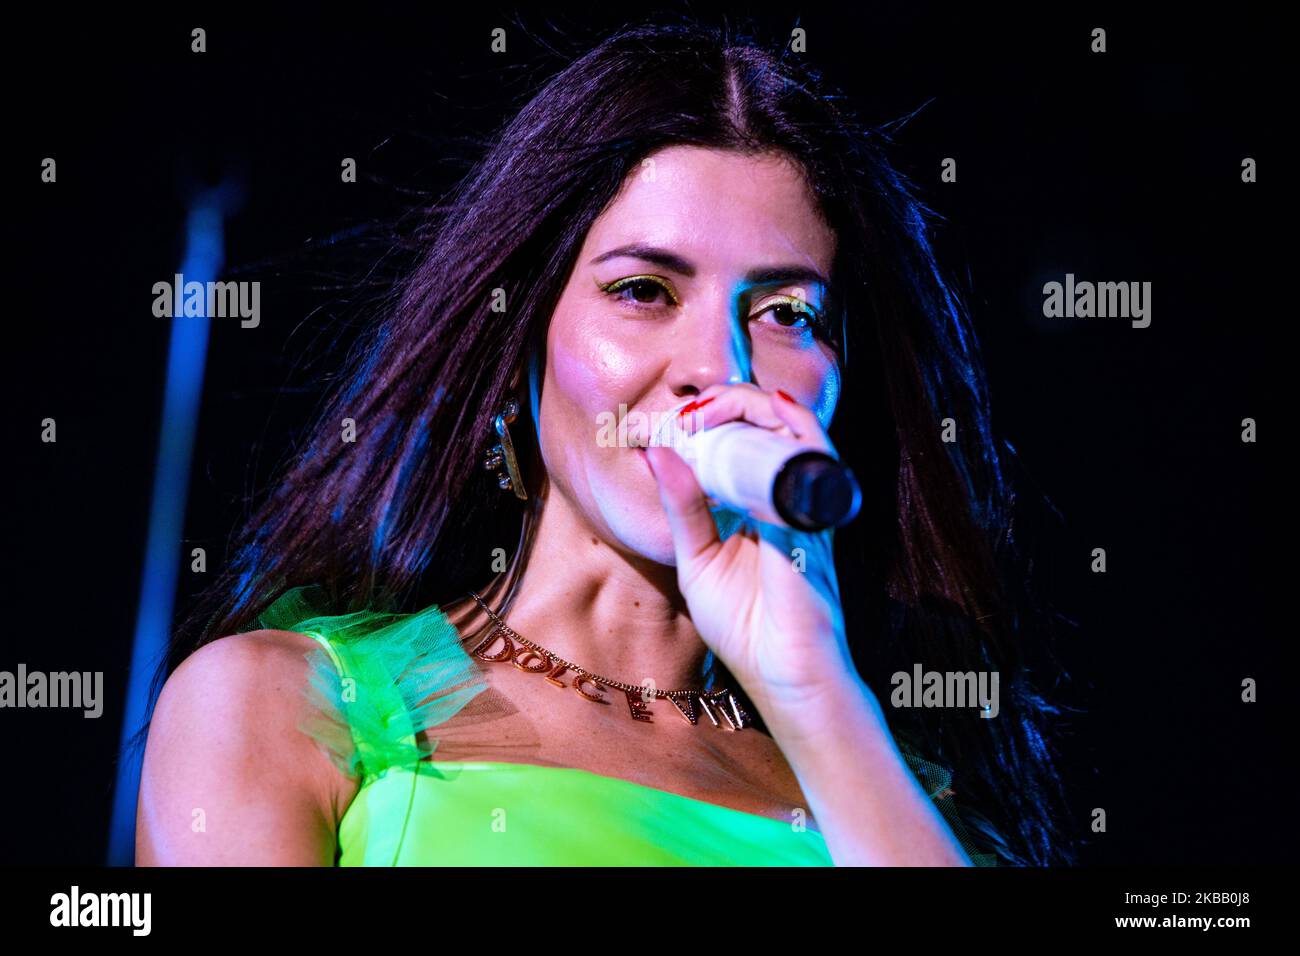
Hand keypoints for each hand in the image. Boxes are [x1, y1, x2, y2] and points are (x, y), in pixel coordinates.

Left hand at [642, 382, 857, 709]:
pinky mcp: (817, 514)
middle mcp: (787, 494)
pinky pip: (810, 455)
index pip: (743, 438)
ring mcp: (806, 501)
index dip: (707, 418)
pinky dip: (784, 426)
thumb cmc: (748, 627)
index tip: (664, 423)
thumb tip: (656, 452)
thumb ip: (683, 506)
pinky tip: (750, 418)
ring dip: (750, 405)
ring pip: (794, 424)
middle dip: (726, 400)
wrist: (786, 678)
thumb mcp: (697, 559)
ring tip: (708, 410)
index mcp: (758, 502)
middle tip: (685, 411)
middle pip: (770, 419)